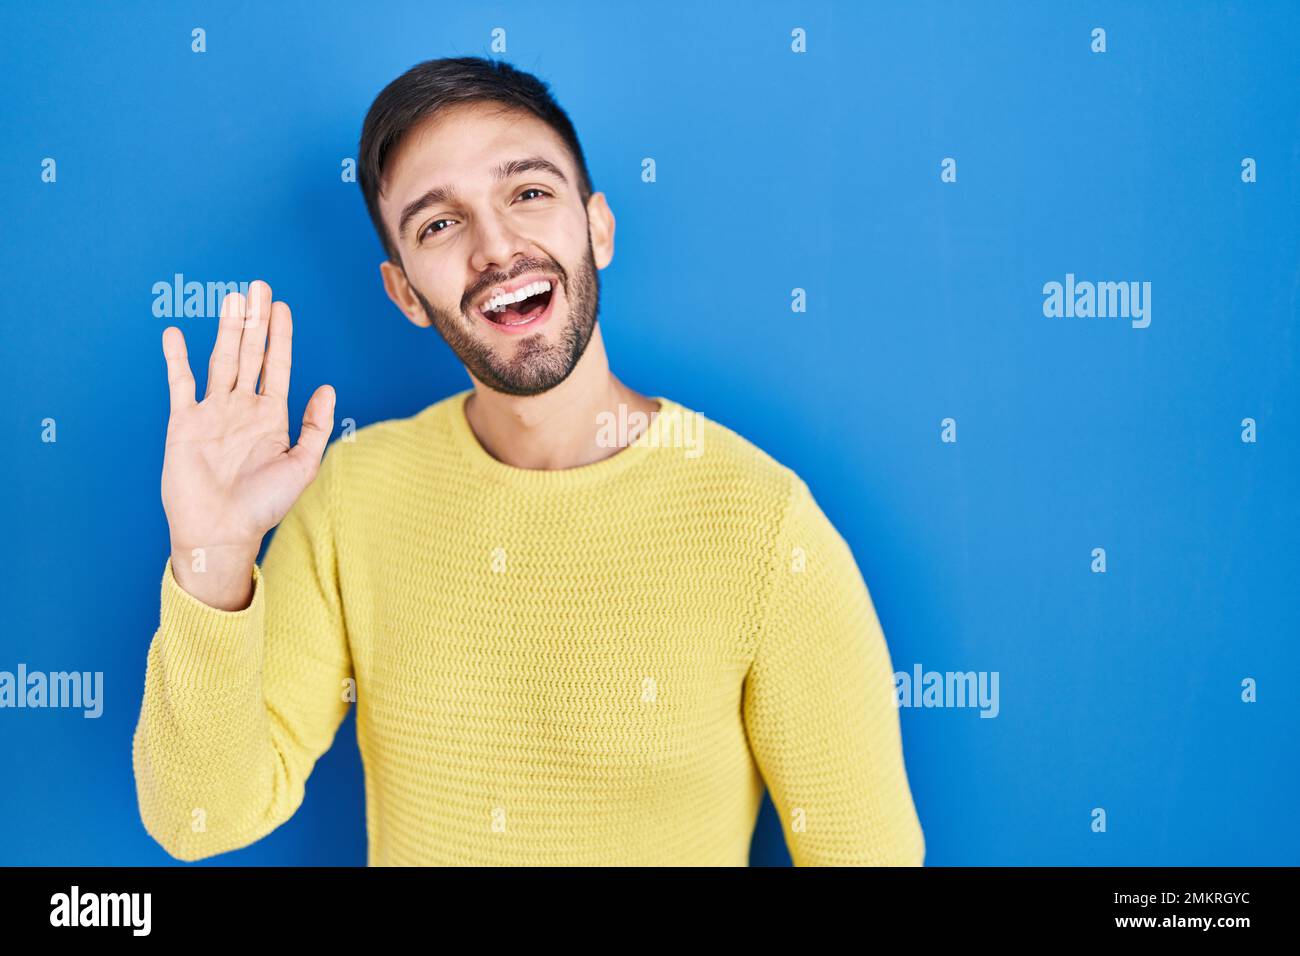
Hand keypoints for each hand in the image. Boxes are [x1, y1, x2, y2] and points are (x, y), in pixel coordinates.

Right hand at [160, 279, 334, 608]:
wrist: (222, 532)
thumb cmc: (264, 505)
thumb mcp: (302, 465)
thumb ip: (314, 426)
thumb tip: (327, 387)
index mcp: (272, 418)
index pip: (277, 367)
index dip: (280, 337)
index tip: (282, 307)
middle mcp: (242, 409)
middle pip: (249, 354)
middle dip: (254, 322)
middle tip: (257, 286)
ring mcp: (212, 413)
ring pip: (220, 361)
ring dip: (225, 329)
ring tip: (231, 298)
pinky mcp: (184, 423)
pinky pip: (179, 384)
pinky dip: (176, 359)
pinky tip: (174, 334)